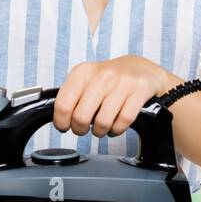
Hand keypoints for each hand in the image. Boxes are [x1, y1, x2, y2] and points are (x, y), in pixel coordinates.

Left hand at [53, 56, 174, 138]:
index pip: (63, 104)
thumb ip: (71, 97)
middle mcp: (102, 75)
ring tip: (102, 126)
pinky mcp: (139, 91)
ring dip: (100, 131)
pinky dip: (117, 130)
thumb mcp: (87, 80)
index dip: (61, 122)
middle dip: (81, 129)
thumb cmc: (110, 80)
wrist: (142, 70)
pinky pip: (123, 122)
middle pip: (81, 117)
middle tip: (84, 128)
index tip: (65, 125)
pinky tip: (116, 124)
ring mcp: (122, 82)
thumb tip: (58, 119)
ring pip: (102, 122)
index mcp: (83, 72)